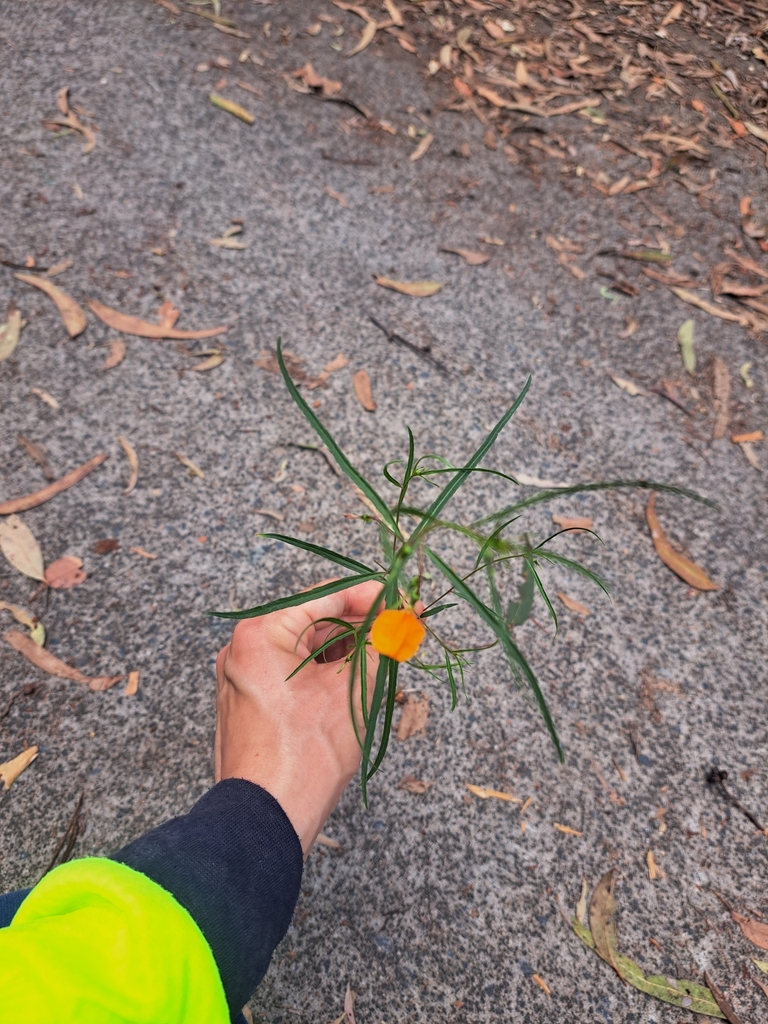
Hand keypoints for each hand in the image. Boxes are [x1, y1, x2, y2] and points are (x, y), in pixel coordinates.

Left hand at [214, 581, 381, 855]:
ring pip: (305, 652)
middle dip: (360, 629)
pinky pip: (293, 676)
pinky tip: (358, 684)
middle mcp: (243, 651)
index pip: (324, 597)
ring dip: (346, 653)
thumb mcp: (354, 689)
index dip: (369, 596)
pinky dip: (325, 676)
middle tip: (400, 631)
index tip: (399, 600)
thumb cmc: (305, 756)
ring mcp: (243, 680)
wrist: (267, 819)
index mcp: (259, 635)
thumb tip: (400, 619)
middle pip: (313, 624)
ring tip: (385, 660)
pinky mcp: (251, 706)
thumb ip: (379, 644)